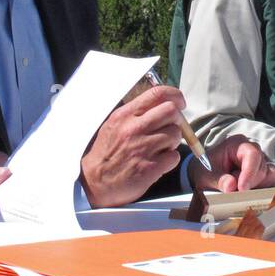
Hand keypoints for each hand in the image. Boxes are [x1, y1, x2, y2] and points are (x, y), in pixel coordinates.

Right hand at [80, 85, 182, 207]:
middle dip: (177, 120)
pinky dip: (170, 159)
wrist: (94, 182)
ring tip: (161, 148)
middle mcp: (134, 128)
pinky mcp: (150, 168)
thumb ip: (136, 113)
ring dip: (173, 142)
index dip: (175, 96)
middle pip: (172, 112)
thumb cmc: (106, 154)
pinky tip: (158, 162)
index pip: (157, 93)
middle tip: (171, 129)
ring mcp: (143, 148)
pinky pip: (174, 156)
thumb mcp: (115, 125)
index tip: (180, 103)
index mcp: (125, 115)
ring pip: (176, 134)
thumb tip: (161, 104)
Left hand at [190, 135, 274, 192]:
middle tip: (235, 191)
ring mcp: (261, 161)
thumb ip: (218, 180)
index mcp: (238, 144)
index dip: (250, 172)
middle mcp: (253, 150)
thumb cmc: (206, 170)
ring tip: (241, 190)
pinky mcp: (265, 173)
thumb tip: (231, 185)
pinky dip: (267, 188)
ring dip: (258, 187)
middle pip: (263, 167)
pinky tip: (256, 193)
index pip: (252, 155)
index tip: (242, 188)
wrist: (206, 174)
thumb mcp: (206, 176)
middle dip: (251, 183)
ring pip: (271, 175)